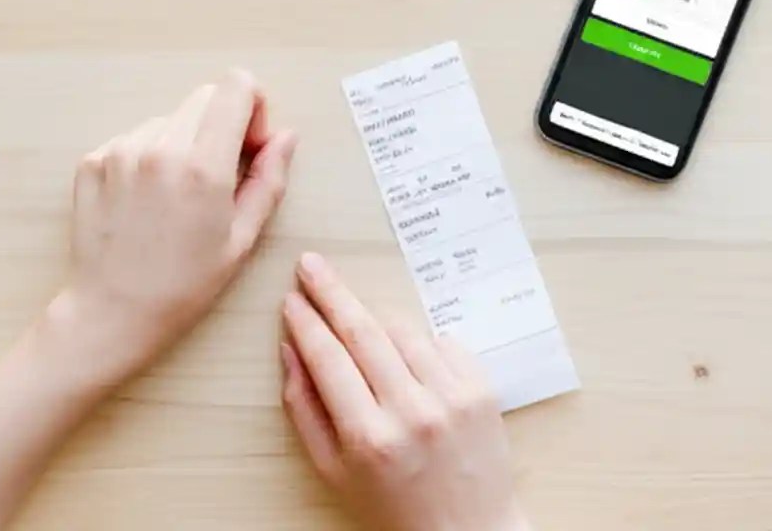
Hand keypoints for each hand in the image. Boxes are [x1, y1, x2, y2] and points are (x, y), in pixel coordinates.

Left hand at [47, 70, 297, 386]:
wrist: (112, 312)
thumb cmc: (184, 285)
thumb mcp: (242, 239)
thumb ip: (268, 180)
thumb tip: (285, 137)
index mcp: (203, 167)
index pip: (236, 86)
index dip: (253, 108)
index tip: (248, 146)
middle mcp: (159, 148)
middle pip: (204, 97)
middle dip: (221, 125)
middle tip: (218, 175)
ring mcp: (120, 151)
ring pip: (169, 119)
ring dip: (182, 142)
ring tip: (176, 196)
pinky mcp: (92, 160)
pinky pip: (134, 138)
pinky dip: (148, 157)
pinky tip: (146, 201)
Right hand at [280, 253, 528, 530]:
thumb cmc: (394, 507)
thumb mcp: (333, 472)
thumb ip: (306, 410)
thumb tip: (291, 351)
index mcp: (368, 437)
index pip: (328, 359)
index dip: (305, 323)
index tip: (291, 299)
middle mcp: (412, 412)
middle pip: (363, 331)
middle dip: (331, 292)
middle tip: (311, 265)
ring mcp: (452, 397)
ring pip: (403, 330)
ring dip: (375, 319)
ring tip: (361, 326)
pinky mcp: (481, 389)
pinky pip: (440, 341)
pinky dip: (419, 342)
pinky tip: (410, 363)